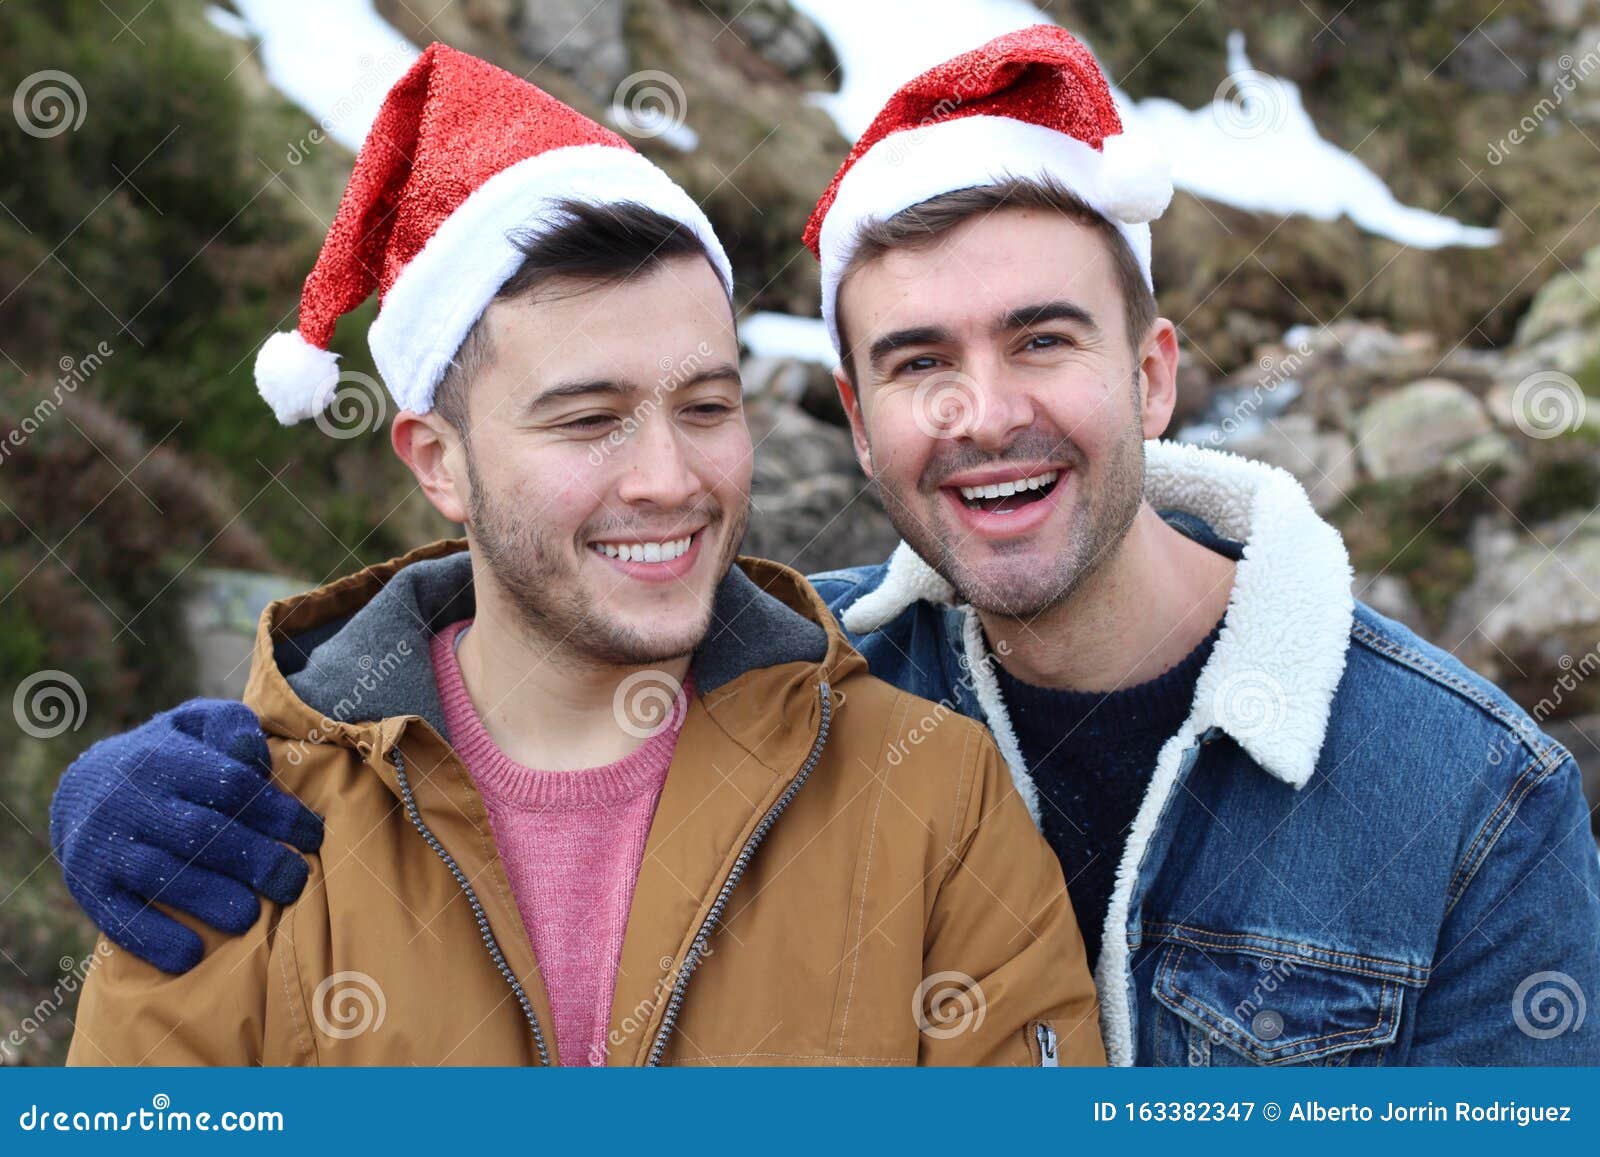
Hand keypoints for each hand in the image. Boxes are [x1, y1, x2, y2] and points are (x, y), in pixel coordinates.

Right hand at [49, 698, 323, 972]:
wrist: (81, 789)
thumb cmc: (168, 756)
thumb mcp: (195, 724)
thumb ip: (231, 727)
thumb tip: (255, 751)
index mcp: (163, 758)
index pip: (229, 784)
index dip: (276, 812)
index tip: (313, 835)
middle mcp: (130, 802)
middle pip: (200, 833)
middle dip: (255, 860)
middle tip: (294, 881)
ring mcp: (105, 848)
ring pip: (162, 876)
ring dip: (210, 900)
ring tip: (250, 917)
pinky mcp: (89, 888)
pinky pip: (119, 918)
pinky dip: (154, 939)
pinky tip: (191, 956)